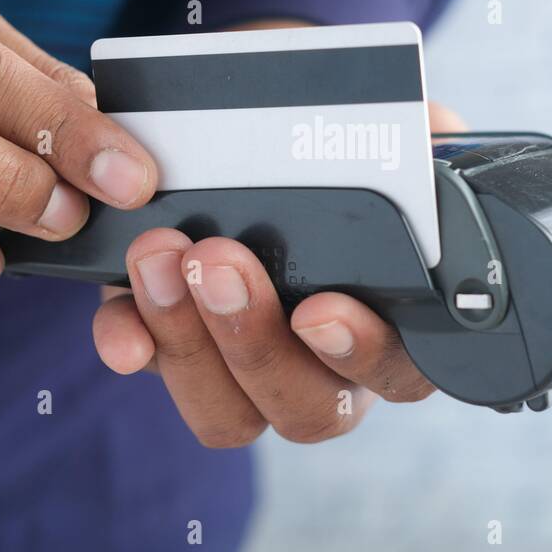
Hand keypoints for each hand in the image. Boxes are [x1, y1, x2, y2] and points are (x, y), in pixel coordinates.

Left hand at [92, 101, 468, 446]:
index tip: (319, 309)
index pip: (404, 373)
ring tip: (159, 258)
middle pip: (307, 410)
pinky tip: (118, 313)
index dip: (364, 353)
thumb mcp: (381, 137)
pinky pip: (159, 376)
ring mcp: (254, 374)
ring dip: (187, 340)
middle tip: (218, 261)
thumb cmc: (335, 151)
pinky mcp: (184, 354)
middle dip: (254, 341)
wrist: (244, 144)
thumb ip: (416, 145)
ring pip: (229, 414)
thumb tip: (433, 139)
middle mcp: (332, 371)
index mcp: (399, 327)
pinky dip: (134, 344)